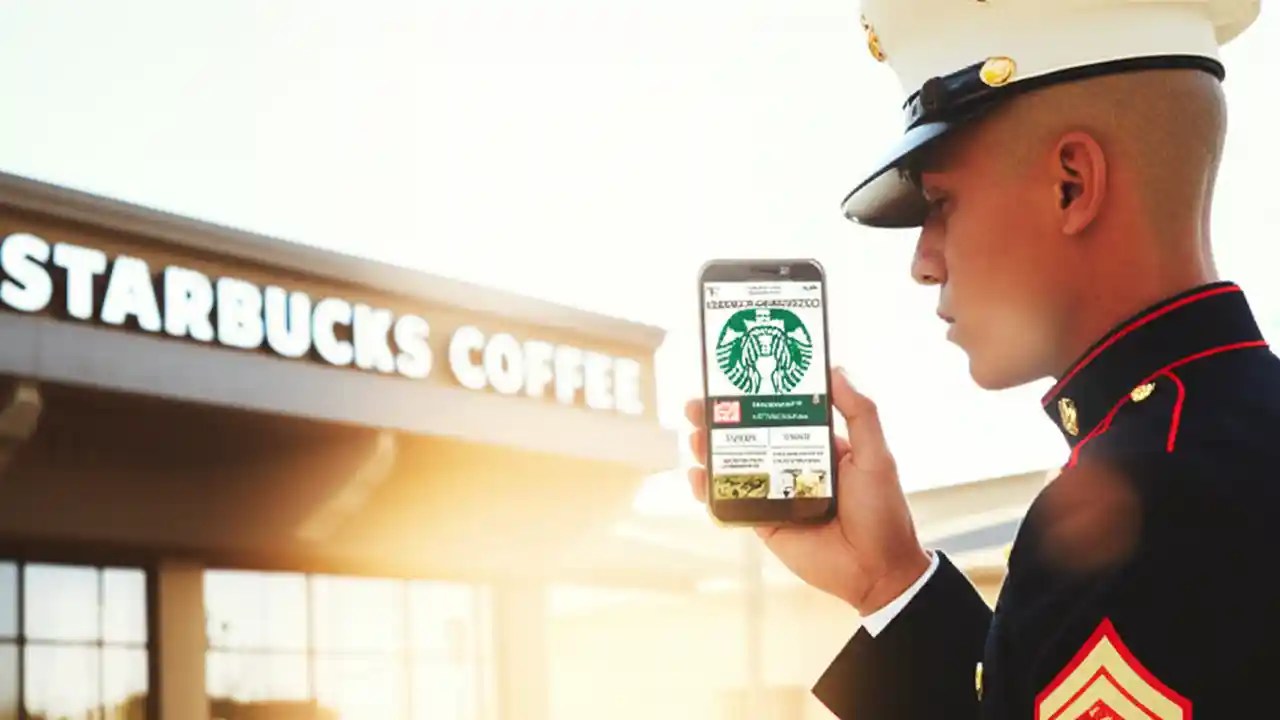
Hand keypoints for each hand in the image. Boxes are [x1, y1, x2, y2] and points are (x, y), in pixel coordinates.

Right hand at [686, 368, 930, 614]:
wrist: (878, 570)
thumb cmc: (883, 511)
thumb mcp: (876, 455)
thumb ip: (859, 413)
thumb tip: (835, 370)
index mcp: (819, 447)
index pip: (781, 414)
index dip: (755, 398)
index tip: (733, 381)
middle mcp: (794, 468)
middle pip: (749, 438)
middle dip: (721, 422)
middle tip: (698, 407)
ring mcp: (776, 496)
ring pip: (735, 468)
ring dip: (710, 451)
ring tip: (695, 437)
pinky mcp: (765, 524)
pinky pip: (732, 504)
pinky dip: (711, 491)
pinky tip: (697, 477)